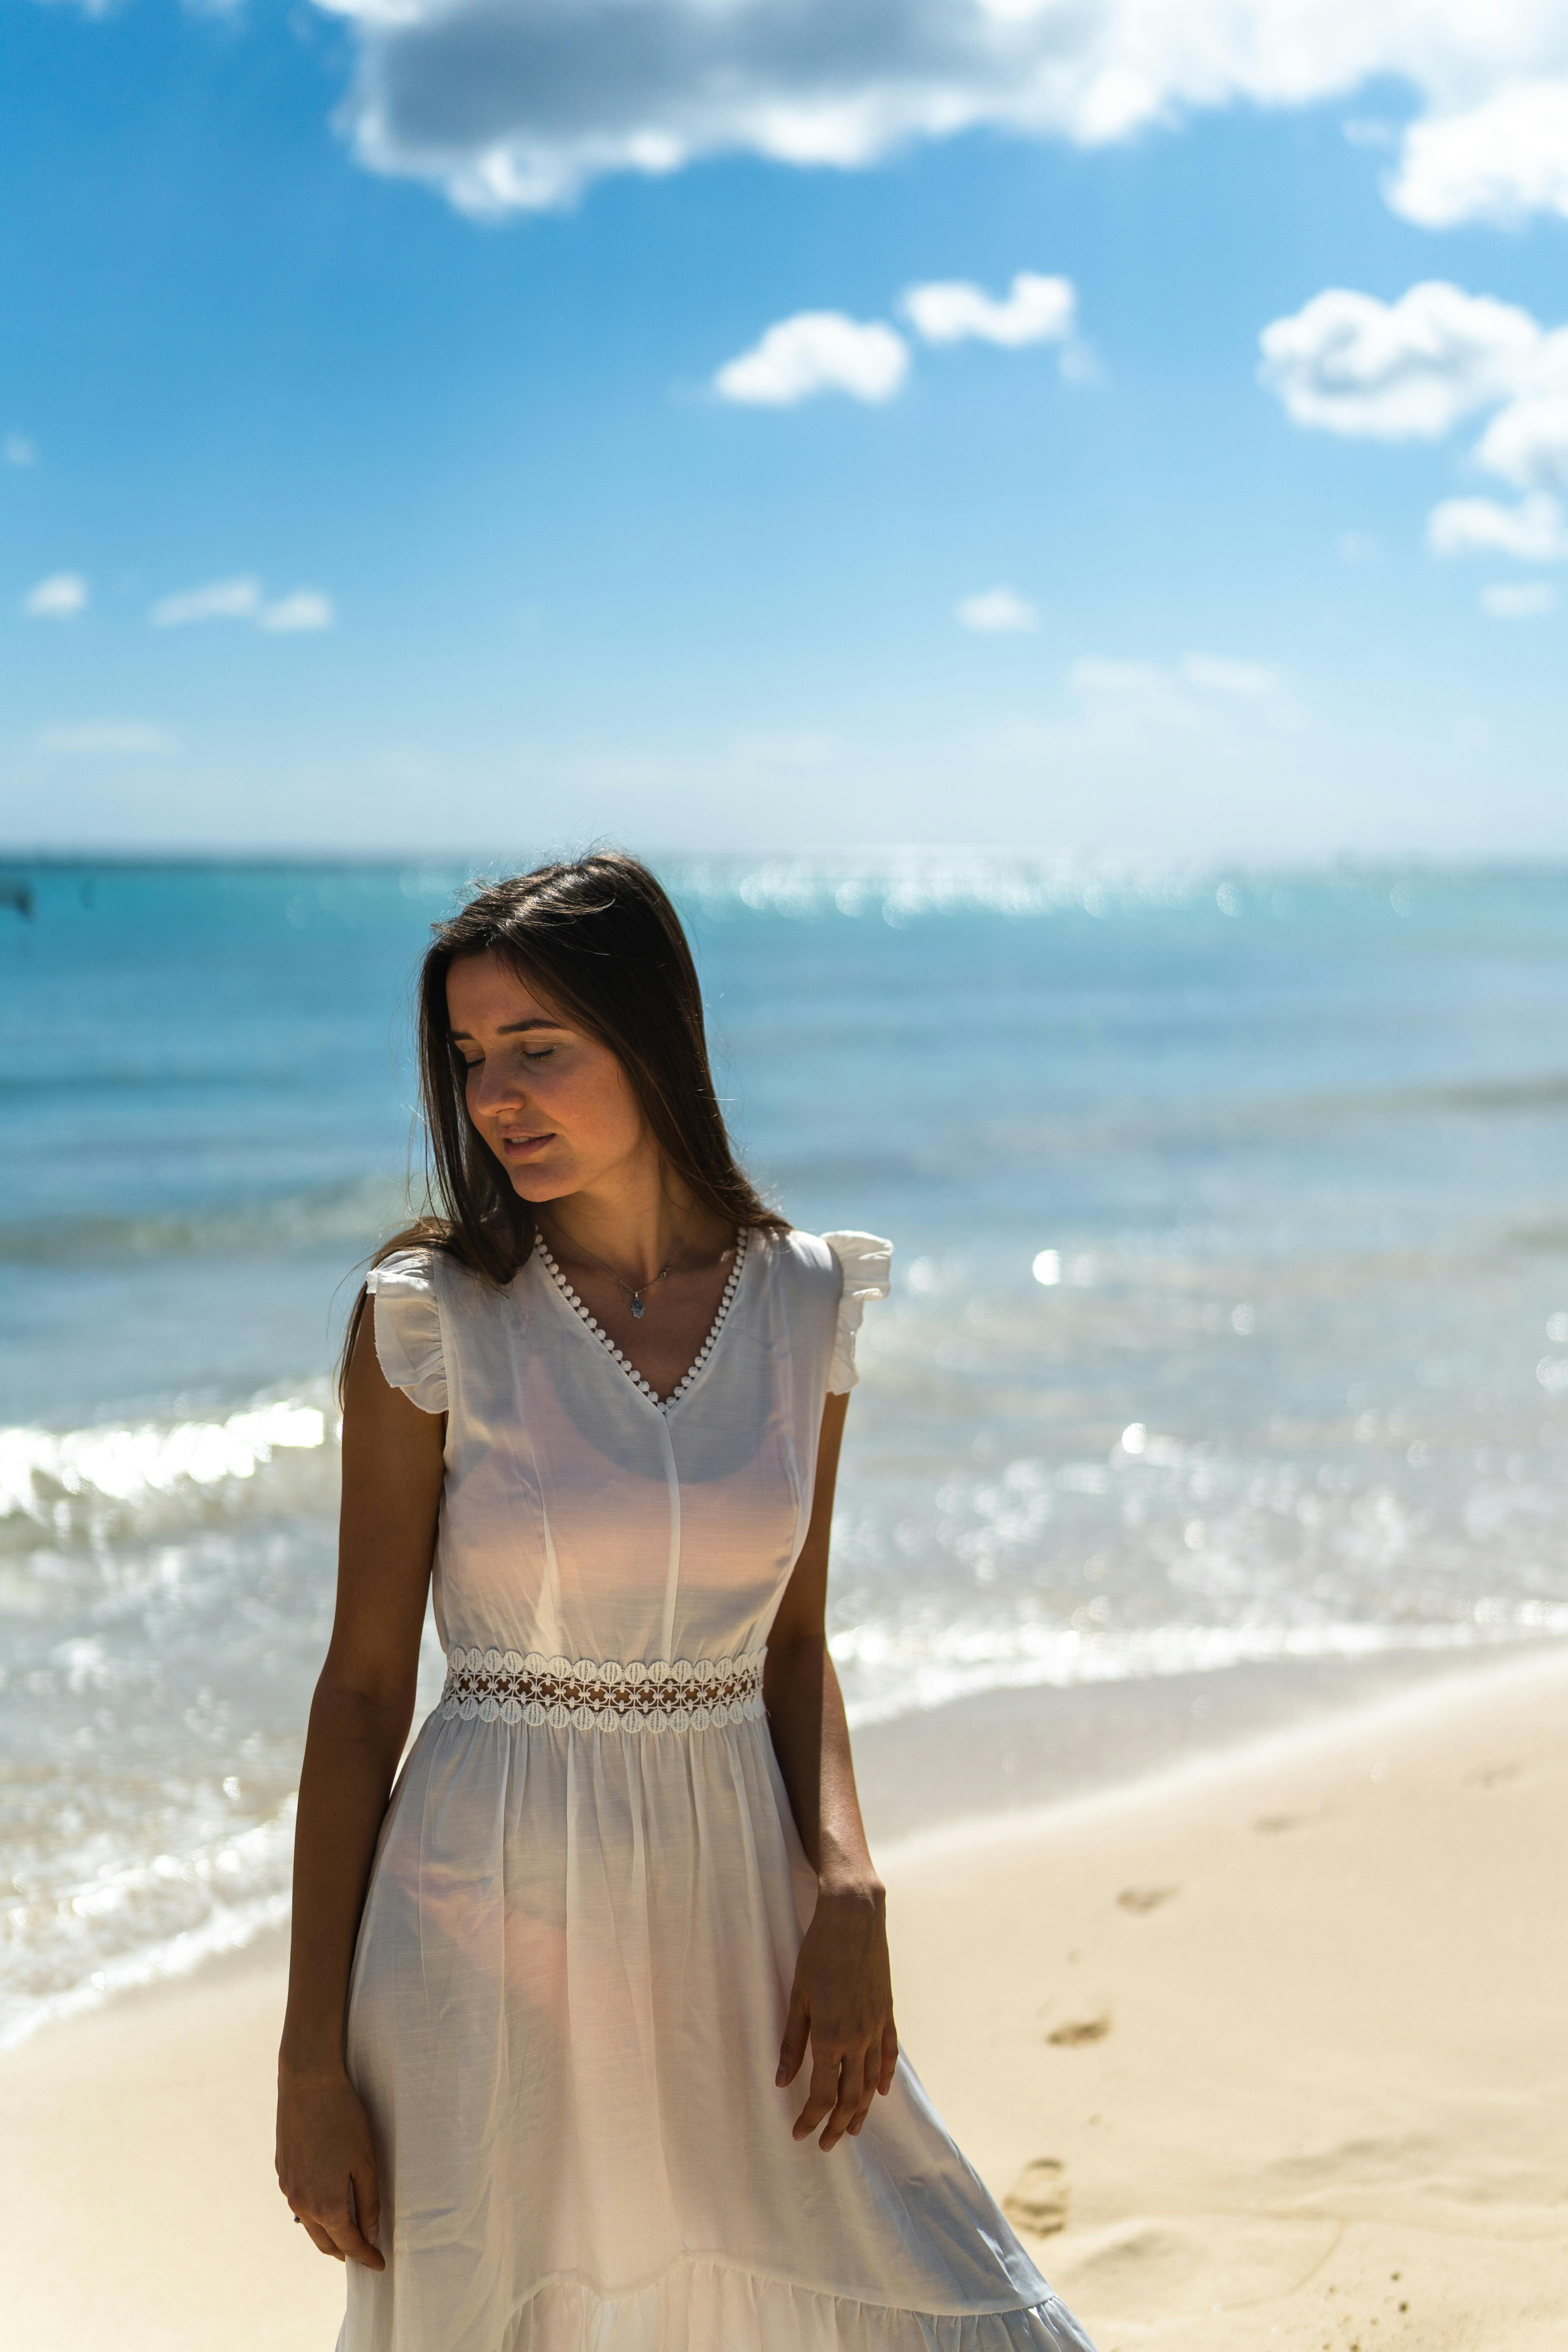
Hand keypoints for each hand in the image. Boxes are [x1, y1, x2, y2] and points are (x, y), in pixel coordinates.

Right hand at [276, 2065, 384, 2268]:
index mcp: (326, 2205)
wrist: (307, 2085)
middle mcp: (302, 2204)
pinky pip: (300, 2203)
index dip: (366, 2256)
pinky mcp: (282, 2172)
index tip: (379, 2264)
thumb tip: (370, 2233)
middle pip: (325, 2241)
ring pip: (310, 2224)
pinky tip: (327, 2203)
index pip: (349, 2243)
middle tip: (363, 2253)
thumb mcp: (366, 2162)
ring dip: (328, 2233)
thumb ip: (368, 2202)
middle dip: (345, 2251)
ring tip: (347, 2233)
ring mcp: (289, 2189)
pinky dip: (315, 2212)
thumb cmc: (344, 2120)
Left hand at [776, 1882, 898, 2150]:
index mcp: (830, 2037)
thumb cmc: (819, 1953)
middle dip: (838, 2126)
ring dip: (862, 2110)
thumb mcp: (797, 1996)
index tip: (799, 2133)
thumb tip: (782, 2081)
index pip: (823, 2095)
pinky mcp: (887, 2012)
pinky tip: (881, 2092)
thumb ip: (791, 2041)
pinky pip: (889, 2054)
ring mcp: (876, 2026)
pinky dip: (885, 2077)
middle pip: (850, 2097)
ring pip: (872, 2082)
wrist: (854, 1919)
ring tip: (853, 2129)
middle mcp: (857, 2039)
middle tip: (826, 2144)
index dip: (811, 2119)